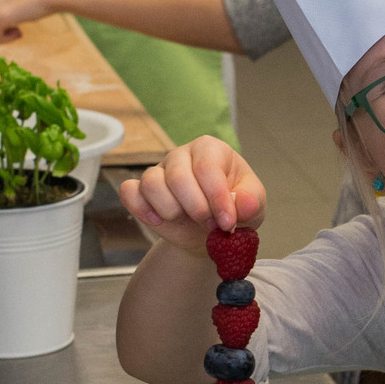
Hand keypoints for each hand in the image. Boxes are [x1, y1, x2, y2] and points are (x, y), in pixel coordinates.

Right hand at [119, 136, 265, 253]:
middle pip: (178, 177)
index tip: (227, 223)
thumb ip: (251, 202)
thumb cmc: (234, 210)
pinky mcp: (142, 190)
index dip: (216, 199)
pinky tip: (160, 221)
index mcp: (211, 149)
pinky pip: (130, 192)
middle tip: (209, 224)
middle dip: (196, 208)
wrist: (211, 234)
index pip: (207, 168)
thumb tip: (243, 203)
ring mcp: (159, 170)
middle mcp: (182, 155)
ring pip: (152, 184)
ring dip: (171, 210)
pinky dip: (142, 209)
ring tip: (187, 220)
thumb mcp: (254, 206)